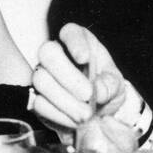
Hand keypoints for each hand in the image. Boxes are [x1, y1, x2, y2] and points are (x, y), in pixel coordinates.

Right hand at [31, 24, 139, 152]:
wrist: (98, 113)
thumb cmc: (106, 89)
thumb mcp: (116, 84)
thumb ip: (110, 85)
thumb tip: (98, 91)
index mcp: (79, 42)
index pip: (70, 32)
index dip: (74, 42)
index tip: (84, 58)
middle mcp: (57, 54)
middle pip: (48, 53)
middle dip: (68, 75)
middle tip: (87, 94)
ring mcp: (43, 74)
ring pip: (41, 80)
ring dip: (65, 100)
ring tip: (86, 114)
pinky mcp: (36, 97)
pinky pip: (39, 103)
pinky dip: (59, 115)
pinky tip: (74, 121)